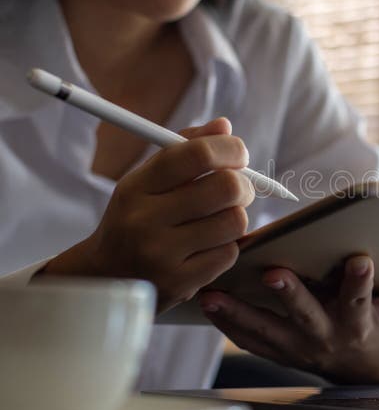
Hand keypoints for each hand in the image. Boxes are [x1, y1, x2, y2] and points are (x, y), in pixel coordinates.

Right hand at [41, 117, 255, 312]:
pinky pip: (230, 253)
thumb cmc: (136, 218)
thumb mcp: (147, 180)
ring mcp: (162, 255)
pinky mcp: (179, 283)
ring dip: (236, 216)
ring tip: (220, 217)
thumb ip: (186, 149)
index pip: (197, 155)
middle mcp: (146, 220)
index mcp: (137, 187)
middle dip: (243, 184)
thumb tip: (224, 126)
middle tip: (238, 188)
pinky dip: (228, 245)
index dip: (230, 149)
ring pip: (235, 221)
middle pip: (226, 187)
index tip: (238, 153)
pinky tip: (209, 245)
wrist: (105, 277)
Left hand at [199, 256, 378, 383]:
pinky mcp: (278, 349)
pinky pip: (249, 340)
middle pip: (308, 315)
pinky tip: (208, 303)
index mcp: (360, 321)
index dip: (361, 282)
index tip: (360, 258)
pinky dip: (229, 324)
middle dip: (292, 295)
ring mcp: (298, 346)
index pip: (363, 300)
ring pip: (267, 331)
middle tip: (274, 273)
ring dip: (241, 313)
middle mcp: (327, 335)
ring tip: (216, 294)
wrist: (361, 368)